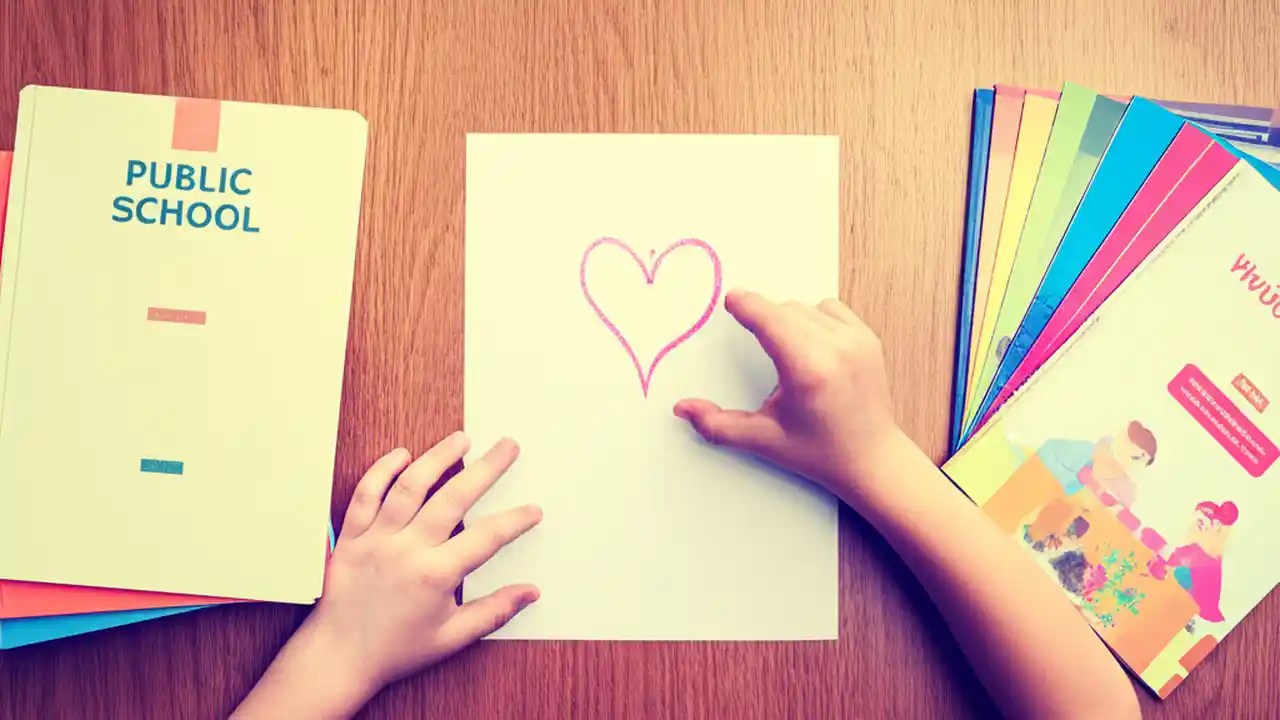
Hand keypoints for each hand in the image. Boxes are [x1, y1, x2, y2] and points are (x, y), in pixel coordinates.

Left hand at [234, 434, 541, 717]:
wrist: (338, 657)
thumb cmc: (395, 650)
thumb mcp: (452, 638)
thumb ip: (494, 611)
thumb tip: (530, 593)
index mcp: (435, 576)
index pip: (486, 538)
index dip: (514, 521)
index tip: (533, 510)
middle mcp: (407, 550)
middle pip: (453, 498)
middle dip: (485, 469)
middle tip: (506, 447)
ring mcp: (376, 539)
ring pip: (409, 486)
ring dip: (437, 457)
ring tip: (461, 438)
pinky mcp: (351, 536)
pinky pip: (365, 494)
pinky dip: (382, 470)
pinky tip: (402, 454)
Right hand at [674, 290, 902, 501]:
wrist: (872, 459)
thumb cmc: (819, 451)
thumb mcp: (764, 440)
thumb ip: (718, 425)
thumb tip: (682, 408)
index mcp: (807, 370)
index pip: (770, 319)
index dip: (746, 305)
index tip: (731, 299)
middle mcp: (836, 349)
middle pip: (784, 309)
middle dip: (763, 316)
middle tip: (750, 332)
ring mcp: (856, 341)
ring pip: (806, 307)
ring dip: (788, 318)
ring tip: (783, 348)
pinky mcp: (868, 339)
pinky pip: (830, 309)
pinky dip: (814, 318)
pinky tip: (808, 343)